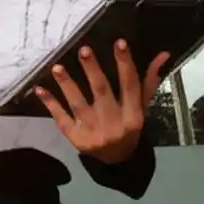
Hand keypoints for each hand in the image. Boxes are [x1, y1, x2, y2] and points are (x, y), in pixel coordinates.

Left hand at [35, 40, 168, 164]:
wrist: (117, 161)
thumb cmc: (129, 126)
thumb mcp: (141, 107)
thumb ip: (148, 81)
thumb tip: (163, 54)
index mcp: (134, 116)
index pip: (130, 86)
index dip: (125, 64)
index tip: (119, 42)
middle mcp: (114, 124)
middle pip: (102, 93)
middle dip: (92, 71)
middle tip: (84, 50)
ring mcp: (93, 132)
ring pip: (78, 104)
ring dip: (67, 85)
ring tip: (56, 67)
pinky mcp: (76, 139)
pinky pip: (61, 119)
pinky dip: (50, 103)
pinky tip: (40, 88)